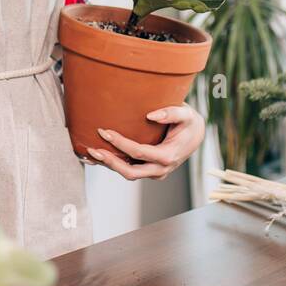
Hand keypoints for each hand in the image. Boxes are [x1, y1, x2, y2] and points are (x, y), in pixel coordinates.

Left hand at [83, 103, 204, 180]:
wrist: (195, 136)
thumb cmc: (189, 123)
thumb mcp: (186, 114)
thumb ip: (172, 112)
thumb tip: (150, 115)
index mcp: (168, 156)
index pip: (140, 152)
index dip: (120, 143)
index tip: (104, 131)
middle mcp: (161, 169)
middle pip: (130, 172)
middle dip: (110, 162)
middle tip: (92, 150)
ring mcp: (155, 173)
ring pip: (128, 174)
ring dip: (109, 165)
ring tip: (89, 154)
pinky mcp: (149, 171)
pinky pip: (130, 170)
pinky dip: (114, 165)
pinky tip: (98, 157)